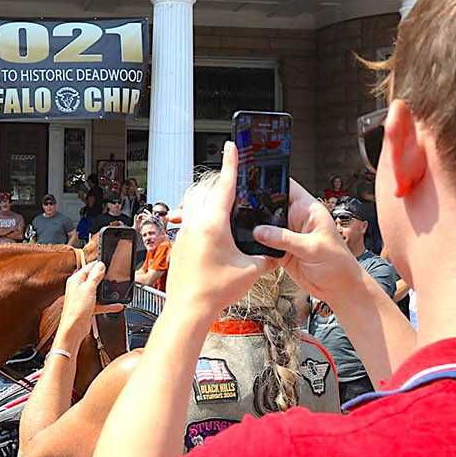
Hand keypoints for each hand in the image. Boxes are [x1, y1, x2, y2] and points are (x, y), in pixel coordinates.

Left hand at [56, 262, 122, 349]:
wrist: (74, 329)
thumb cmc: (76, 310)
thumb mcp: (89, 288)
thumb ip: (95, 276)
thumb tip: (100, 265)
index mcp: (76, 280)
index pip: (89, 267)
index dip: (99, 265)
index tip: (108, 264)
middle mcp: (78, 288)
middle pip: (94, 279)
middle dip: (104, 278)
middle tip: (114, 277)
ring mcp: (83, 298)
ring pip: (98, 292)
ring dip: (106, 293)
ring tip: (116, 290)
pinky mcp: (88, 307)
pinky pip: (100, 303)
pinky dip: (108, 304)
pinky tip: (117, 305)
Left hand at [162, 141, 274, 317]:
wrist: (189, 309)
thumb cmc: (215, 291)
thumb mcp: (250, 271)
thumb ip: (266, 256)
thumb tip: (276, 251)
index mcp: (213, 225)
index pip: (224, 186)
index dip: (230, 164)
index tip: (232, 147)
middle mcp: (195, 224)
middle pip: (206, 190)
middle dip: (220, 182)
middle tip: (232, 179)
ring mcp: (185, 233)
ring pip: (193, 203)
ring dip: (207, 198)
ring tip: (223, 203)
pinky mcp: (179, 243)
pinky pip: (189, 220)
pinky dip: (201, 216)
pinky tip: (213, 230)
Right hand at [254, 178, 367, 304]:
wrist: (339, 289)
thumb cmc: (338, 264)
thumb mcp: (313, 248)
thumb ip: (286, 239)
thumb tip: (261, 231)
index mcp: (308, 210)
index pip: (288, 187)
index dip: (272, 181)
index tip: (254, 182)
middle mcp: (296, 219)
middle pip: (271, 204)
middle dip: (257, 207)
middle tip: (244, 211)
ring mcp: (287, 235)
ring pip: (264, 225)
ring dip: (256, 228)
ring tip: (247, 231)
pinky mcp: (281, 250)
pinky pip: (264, 244)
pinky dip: (257, 246)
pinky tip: (253, 246)